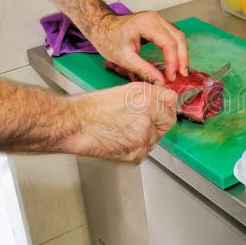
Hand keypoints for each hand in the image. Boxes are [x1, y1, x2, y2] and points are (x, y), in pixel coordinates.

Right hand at [62, 82, 176, 161]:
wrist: (74, 126)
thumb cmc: (91, 108)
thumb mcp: (124, 90)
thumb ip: (149, 93)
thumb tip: (164, 98)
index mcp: (145, 100)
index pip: (171, 101)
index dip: (164, 104)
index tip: (160, 107)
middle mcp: (147, 119)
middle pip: (167, 121)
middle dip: (158, 120)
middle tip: (140, 119)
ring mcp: (142, 139)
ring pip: (155, 137)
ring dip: (146, 134)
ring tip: (123, 128)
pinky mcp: (135, 154)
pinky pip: (144, 150)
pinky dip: (137, 146)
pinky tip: (120, 138)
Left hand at [89, 11, 187, 84]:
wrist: (100, 26)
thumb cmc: (107, 38)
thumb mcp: (124, 58)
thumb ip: (144, 70)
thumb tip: (160, 82)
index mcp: (147, 24)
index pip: (169, 43)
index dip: (173, 62)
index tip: (171, 77)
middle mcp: (155, 18)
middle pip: (178, 37)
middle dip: (182, 58)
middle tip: (181, 75)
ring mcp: (157, 19)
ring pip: (178, 36)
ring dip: (181, 54)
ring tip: (180, 71)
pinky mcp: (157, 24)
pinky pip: (172, 36)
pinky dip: (176, 49)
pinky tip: (175, 61)